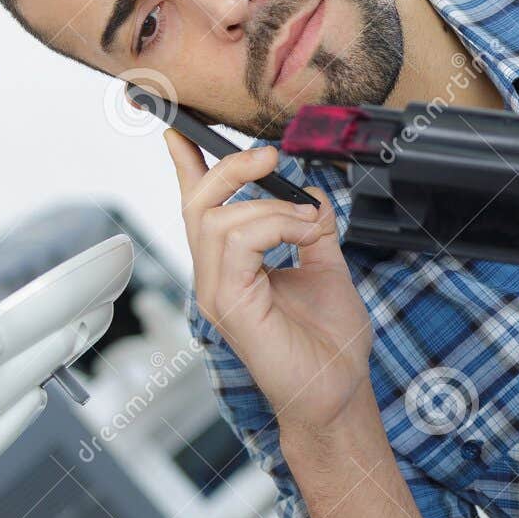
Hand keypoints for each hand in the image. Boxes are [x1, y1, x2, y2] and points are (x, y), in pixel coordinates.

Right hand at [167, 131, 372, 431]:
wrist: (339, 391)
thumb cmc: (329, 342)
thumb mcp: (325, 266)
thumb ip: (310, 227)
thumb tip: (309, 192)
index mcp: (233, 265)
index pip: (198, 205)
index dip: (186, 162)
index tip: (179, 126)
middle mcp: (216, 276)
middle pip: (198, 202)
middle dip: (229, 166)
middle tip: (270, 156)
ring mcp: (218, 293)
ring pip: (214, 218)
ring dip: (269, 205)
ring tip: (308, 222)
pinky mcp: (231, 307)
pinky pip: (235, 244)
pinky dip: (273, 225)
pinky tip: (302, 234)